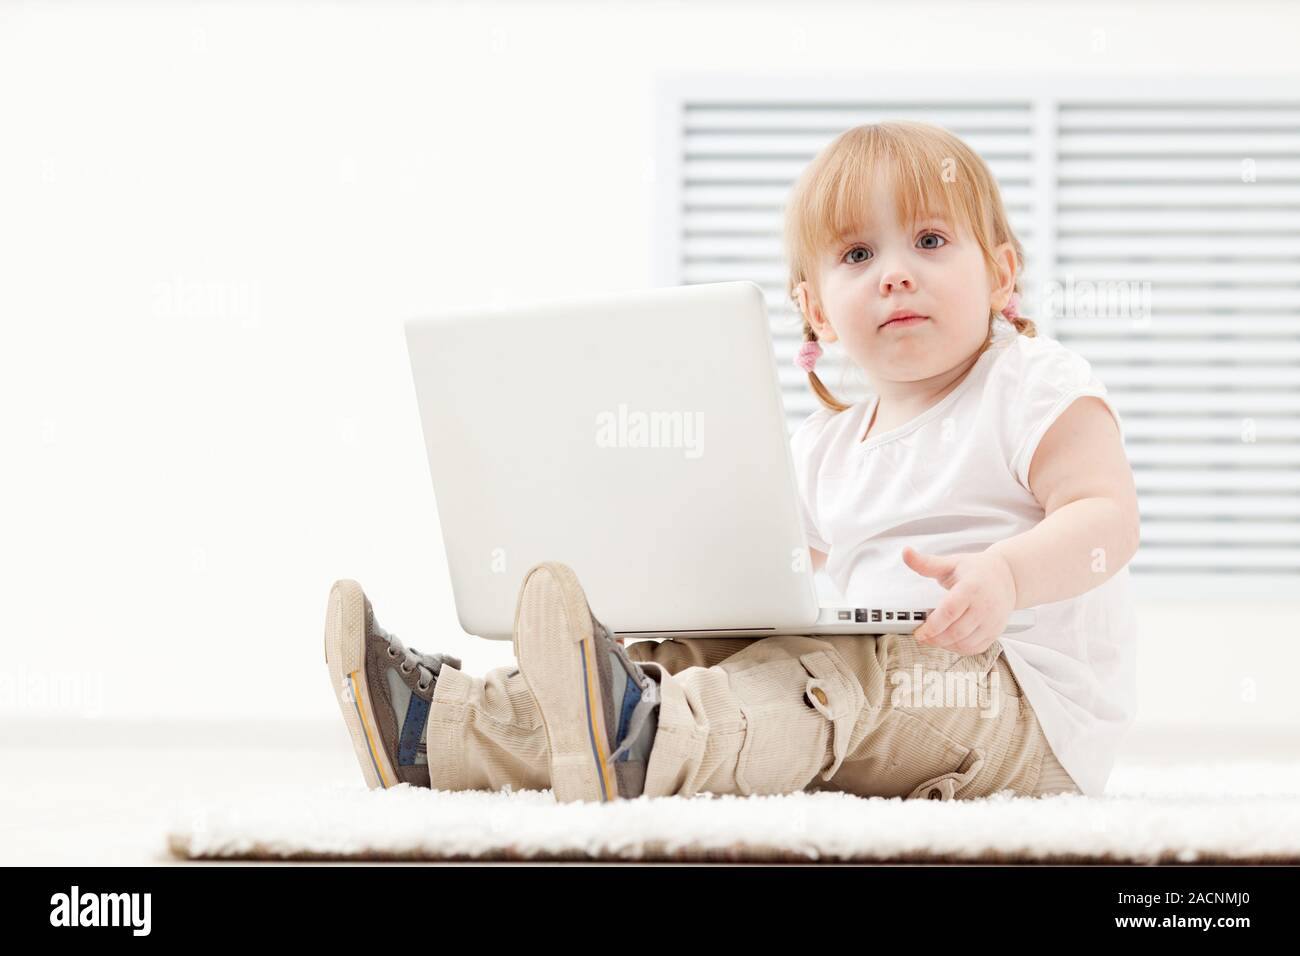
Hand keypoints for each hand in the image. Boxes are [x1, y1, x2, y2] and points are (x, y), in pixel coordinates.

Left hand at [902, 546, 1017, 655]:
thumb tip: (906, 553)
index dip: (932, 626)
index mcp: (971, 587)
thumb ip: (926, 563)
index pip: (950, 611)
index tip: (919, 632)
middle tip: (922, 636)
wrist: (1007, 576)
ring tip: (934, 638)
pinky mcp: (995, 631)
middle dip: (935, 638)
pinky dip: (959, 649)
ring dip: (945, 645)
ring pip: (966, 643)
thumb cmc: (976, 570)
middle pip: (956, 631)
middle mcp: (984, 606)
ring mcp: (992, 621)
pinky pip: (976, 648)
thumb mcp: (951, 563)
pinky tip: (949, 641)